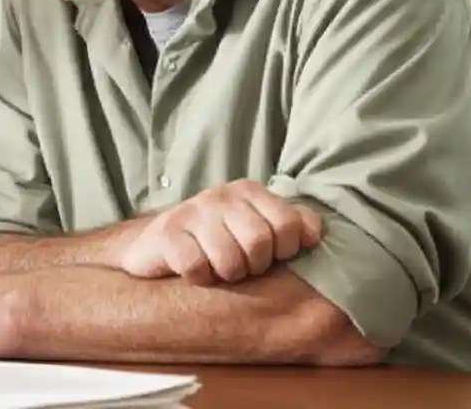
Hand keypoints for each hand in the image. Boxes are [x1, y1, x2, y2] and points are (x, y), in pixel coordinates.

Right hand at [120, 180, 321, 284]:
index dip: (285, 250)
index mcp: (248, 191)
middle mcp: (220, 195)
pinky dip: (199, 278)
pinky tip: (193, 271)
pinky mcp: (167, 233)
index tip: (271, 256)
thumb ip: (291, 223)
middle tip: (240, 266)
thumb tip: (314, 233)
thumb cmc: (215, 240)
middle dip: (253, 266)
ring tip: (216, 268)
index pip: (290, 225)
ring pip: (229, 261)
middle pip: (260, 244)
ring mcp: (191, 212)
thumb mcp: (255, 226)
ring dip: (225, 275)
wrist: (155, 246)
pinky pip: (196, 268)